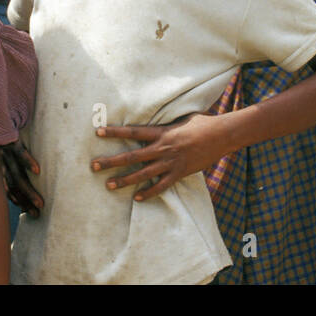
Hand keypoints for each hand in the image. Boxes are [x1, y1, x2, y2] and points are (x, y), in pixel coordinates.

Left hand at [0, 139, 42, 217]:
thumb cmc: (2, 127)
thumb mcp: (4, 145)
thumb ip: (13, 158)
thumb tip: (31, 171)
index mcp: (0, 164)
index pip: (10, 187)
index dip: (19, 200)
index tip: (30, 213)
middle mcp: (2, 162)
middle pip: (15, 186)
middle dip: (26, 201)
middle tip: (38, 214)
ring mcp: (5, 152)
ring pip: (17, 175)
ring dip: (28, 191)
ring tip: (40, 204)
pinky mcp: (10, 139)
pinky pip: (19, 152)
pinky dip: (28, 162)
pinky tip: (37, 172)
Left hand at [91, 113, 228, 201]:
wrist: (221, 135)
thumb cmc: (202, 123)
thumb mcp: (181, 118)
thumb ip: (166, 122)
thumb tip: (155, 117)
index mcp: (162, 133)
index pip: (133, 132)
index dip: (115, 132)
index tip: (98, 132)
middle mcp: (163, 148)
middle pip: (132, 156)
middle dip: (111, 161)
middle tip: (94, 166)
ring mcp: (171, 162)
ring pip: (143, 174)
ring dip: (125, 180)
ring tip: (109, 185)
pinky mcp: (180, 173)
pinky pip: (162, 185)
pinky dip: (150, 192)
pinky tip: (137, 198)